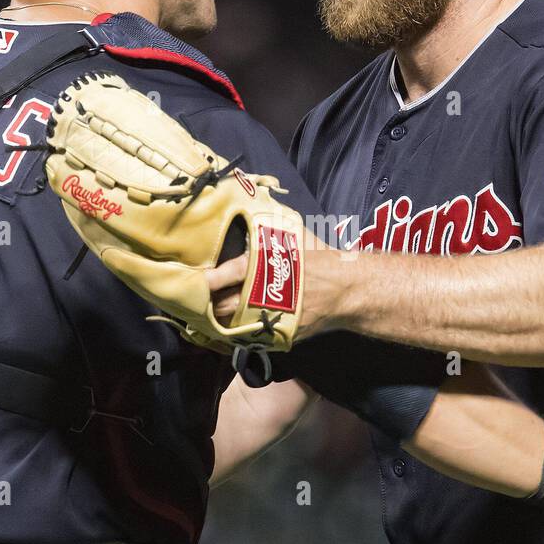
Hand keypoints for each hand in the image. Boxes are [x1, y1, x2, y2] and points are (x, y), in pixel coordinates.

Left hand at [205, 243, 346, 337]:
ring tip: (205, 316)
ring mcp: (276, 316)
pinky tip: (225, 329)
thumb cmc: (320, 259)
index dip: (215, 278)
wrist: (347, 289)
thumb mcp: (296, 238)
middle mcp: (271, 293)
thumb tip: (248, 207)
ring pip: (237, 323)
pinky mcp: (280, 334)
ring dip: (219, 321)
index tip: (202, 280)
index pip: (237, 271)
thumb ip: (269, 231)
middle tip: (195, 300)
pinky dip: (236, 334)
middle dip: (210, 303)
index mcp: (272, 266)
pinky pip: (251, 336)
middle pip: (229, 303)